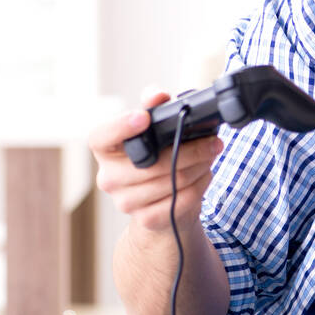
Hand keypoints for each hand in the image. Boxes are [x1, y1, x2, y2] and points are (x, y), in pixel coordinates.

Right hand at [88, 84, 225, 233]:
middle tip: (213, 142)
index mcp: (105, 150)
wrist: (159, 203)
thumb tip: (158, 95)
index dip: (120, 127)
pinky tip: (205, 175)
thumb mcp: (152, 129)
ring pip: (173, 181)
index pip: (101, 137)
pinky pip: (182, 200)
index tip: (143, 117)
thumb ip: (153, 106)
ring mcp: (125, 202)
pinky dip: (200, 185)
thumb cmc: (155, 158)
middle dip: (191, 150)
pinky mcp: (146, 219)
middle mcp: (109, 177)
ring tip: (211, 156)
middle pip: (154, 163)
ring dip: (200, 166)